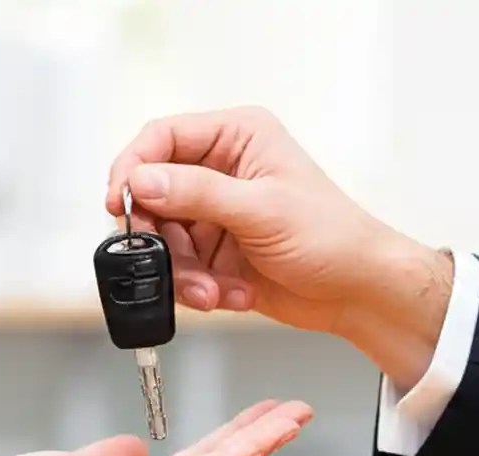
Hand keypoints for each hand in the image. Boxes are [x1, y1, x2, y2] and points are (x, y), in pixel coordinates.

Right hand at [105, 106, 453, 387]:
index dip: (134, 168)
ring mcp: (217, 213)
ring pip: (164, 239)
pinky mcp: (216, 252)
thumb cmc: (334, 237)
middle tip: (165, 259)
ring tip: (212, 290)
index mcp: (238, 137)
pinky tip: (230, 294)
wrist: (358, 292)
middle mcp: (223, 170)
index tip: (120, 202)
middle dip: (160, 237)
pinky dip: (199, 288)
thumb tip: (144, 180)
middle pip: (154, 195)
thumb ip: (197, 193)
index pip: (163, 138)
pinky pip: (181, 269)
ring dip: (183, 272)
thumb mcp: (262, 209)